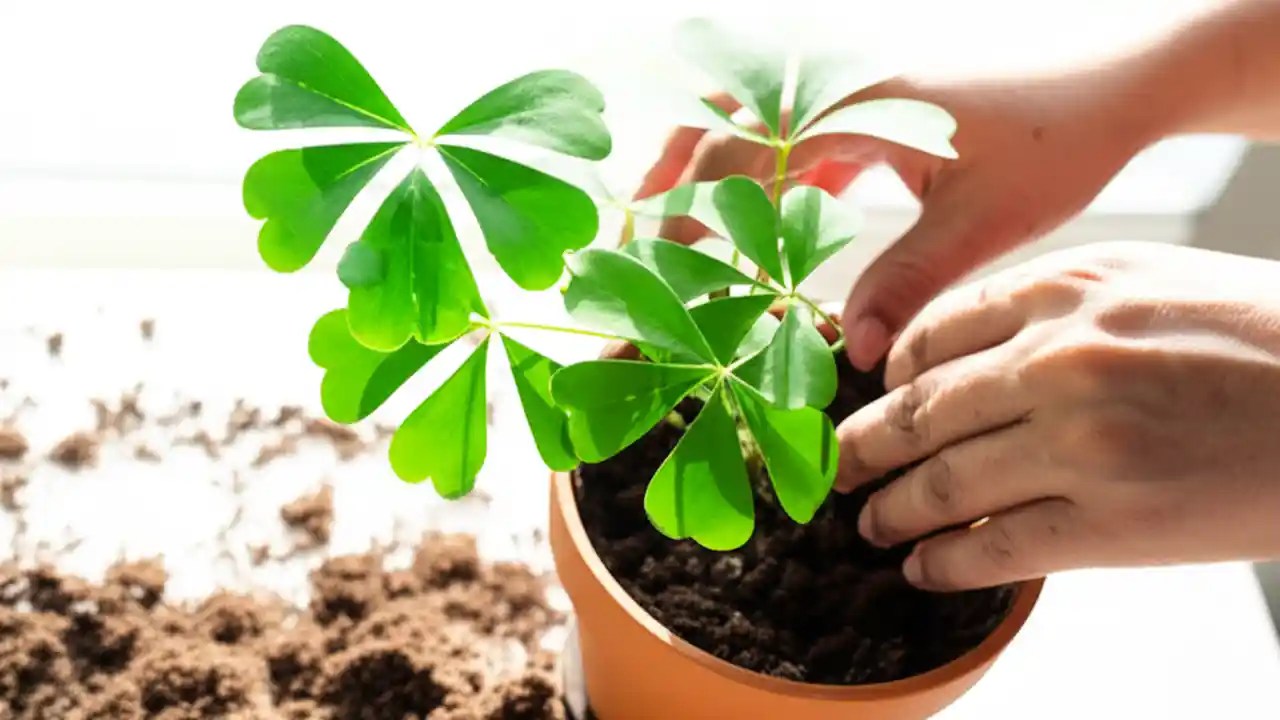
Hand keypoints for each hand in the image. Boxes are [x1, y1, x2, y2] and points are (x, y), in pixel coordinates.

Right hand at [636, 74, 1159, 369]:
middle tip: (632, 255)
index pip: (735, 155)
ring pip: (742, 126)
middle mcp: (837, 86)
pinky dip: (754, 183)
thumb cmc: (1060, 138)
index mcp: (854, 102)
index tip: (660, 282)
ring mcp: (848, 93)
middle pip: (713, 122)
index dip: (686, 221)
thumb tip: (851, 351)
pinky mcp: (864, 110)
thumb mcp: (982, 221)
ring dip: (700, 179)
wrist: (1116, 84)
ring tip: (664, 243)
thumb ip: (908, 280)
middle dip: (665, 188)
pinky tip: (752, 233)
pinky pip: (786, 141)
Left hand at [835, 241, 1279, 590]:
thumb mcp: (1144, 280)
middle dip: (867, 446)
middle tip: (840, 468)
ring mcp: (1083, 443)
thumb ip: (1045, 304)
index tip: (872, 399)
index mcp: (1065, 287)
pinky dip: (944, 562)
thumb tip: (957, 351)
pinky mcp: (1115, 522)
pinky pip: (997, 547)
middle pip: (923, 410)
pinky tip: (920, 568)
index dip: (888, 378)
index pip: (932, 334)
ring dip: (892, 510)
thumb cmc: (1258, 333)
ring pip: (945, 483)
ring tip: (870, 523)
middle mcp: (1059, 359)